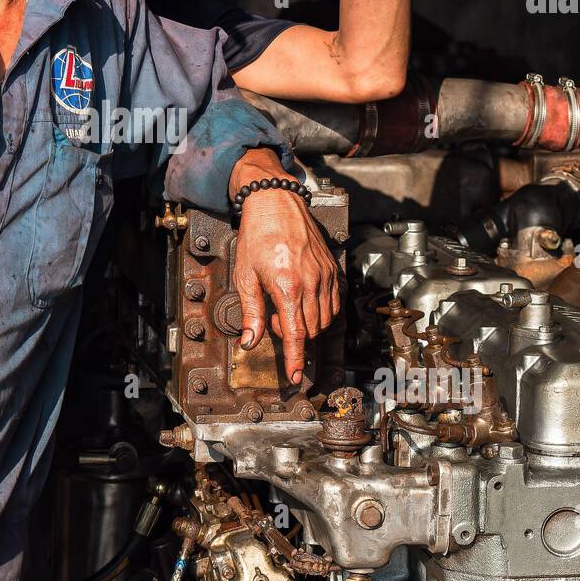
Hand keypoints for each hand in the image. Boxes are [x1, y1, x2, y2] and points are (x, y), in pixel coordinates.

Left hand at [230, 170, 340, 384]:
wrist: (277, 204)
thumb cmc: (258, 235)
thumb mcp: (246, 275)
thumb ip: (251, 311)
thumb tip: (250, 341)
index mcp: (288, 287)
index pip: (296, 335)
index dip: (297, 359)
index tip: (297, 377)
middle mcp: (312, 283)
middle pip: (311, 329)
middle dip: (295, 336)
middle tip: (276, 323)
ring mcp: (326, 276)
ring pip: (325, 318)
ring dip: (308, 324)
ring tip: (288, 309)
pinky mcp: (333, 269)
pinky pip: (334, 302)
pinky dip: (321, 311)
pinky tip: (305, 302)